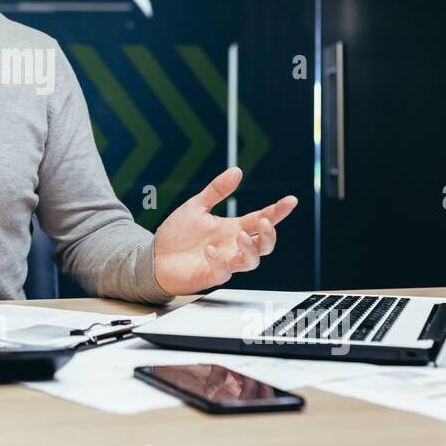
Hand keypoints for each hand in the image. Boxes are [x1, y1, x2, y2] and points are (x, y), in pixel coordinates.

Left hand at [152, 166, 297, 295]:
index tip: (291, 200)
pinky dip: (219, 261)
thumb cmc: (177, 235)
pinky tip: (210, 250)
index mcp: (232, 228)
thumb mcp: (197, 206)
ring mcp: (224, 262)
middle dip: (269, 234)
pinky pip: (223, 272)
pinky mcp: (210, 275)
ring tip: (240, 235)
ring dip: (250, 249)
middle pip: (264, 245)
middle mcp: (232, 246)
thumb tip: (237, 170)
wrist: (154, 257)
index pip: (261, 219)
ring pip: (251, 261)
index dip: (278, 211)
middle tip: (265, 222)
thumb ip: (217, 190)